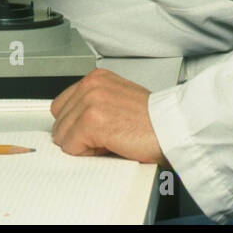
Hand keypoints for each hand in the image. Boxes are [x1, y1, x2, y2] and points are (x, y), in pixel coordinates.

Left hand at [50, 68, 164, 163]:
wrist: (173, 127)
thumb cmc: (153, 120)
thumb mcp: (118, 100)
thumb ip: (94, 104)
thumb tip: (72, 124)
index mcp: (96, 78)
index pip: (62, 105)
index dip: (75, 124)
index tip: (92, 131)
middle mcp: (91, 85)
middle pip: (59, 121)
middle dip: (78, 135)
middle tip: (105, 137)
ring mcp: (90, 102)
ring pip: (62, 136)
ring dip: (83, 145)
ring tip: (110, 140)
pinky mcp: (92, 122)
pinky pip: (71, 147)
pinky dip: (87, 154)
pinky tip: (109, 146)